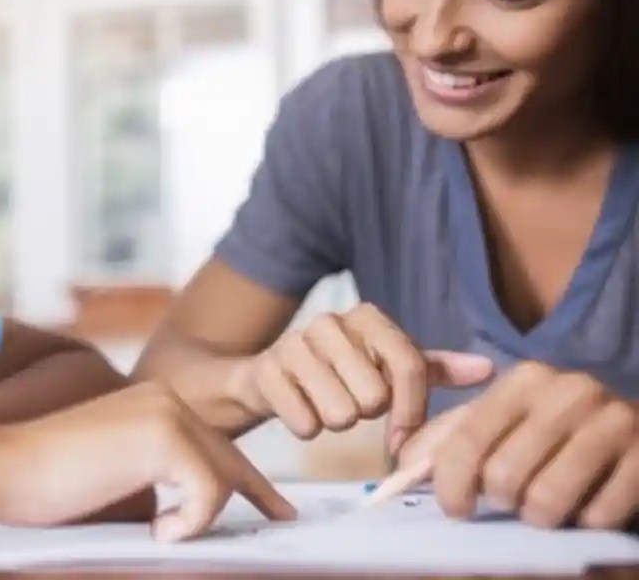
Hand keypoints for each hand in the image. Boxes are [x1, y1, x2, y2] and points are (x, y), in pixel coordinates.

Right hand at [0, 382, 296, 541]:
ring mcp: (168, 414)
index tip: (275, 507)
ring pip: (221, 479)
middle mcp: (167, 399)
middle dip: (259, 494)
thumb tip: (201, 513)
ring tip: (160, 531)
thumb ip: (160, 483)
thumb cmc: (48, 484)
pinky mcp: (165, 438)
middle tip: (285, 518)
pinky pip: (207, 493)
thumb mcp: (119, 480)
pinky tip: (157, 529)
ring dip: (198, 517)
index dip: (249, 480)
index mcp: (154, 403)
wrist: (5, 468)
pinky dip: (189, 522)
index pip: (215, 445)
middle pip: (229, 458)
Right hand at [229, 303, 493, 451]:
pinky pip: (305, 424)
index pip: (408, 366)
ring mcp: (294, 343)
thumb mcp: (388, 368)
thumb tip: (489, 369)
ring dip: (336, 422)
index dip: (411, 410)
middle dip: (365, 414)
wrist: (269, 376)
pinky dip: (307, 428)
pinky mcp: (266, 371)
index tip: (405, 436)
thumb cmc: (339, 373)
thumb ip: (434, 369)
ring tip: (326, 406)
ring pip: (340, 414)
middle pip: (374, 396)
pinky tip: (300, 410)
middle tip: (351, 404)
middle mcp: (330, 322)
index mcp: (367, 318)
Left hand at [404, 362, 637, 528]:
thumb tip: (403, 467)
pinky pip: (599, 515)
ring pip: (548, 500)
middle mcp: (569, 392)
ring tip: (543, 504)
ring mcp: (613, 422)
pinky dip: (585, 522)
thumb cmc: (550, 426)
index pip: (468, 439)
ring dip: (539, 516)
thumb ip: (447, 436)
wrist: (631, 422)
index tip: (454, 508)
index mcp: (524, 379)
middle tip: (511, 499)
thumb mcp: (500, 417)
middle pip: (505, 475)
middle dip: (501, 501)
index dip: (451, 483)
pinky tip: (585, 505)